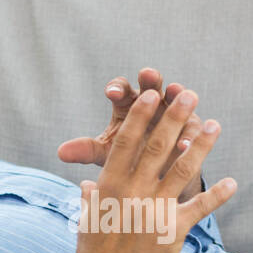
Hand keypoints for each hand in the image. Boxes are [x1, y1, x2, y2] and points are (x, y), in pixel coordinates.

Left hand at [58, 67, 207, 203]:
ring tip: (177, 92)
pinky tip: (185, 141)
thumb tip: (60, 153)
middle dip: (149, 78)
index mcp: (127, 105)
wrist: (152, 177)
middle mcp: (152, 102)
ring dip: (177, 94)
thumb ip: (87, 151)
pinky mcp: (191, 128)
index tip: (111, 93)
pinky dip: (189, 132)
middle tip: (148, 75)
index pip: (120, 89)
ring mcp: (174, 113)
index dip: (116, 88)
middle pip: (150, 84)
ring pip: (176, 98)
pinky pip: (192, 127)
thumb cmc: (126, 159)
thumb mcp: (107, 155)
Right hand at [65, 87, 235, 252]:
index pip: (126, 144)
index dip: (139, 117)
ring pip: (181, 170)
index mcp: (109, 187)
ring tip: (214, 124)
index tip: (150, 96)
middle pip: (156, 148)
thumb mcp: (88, 222)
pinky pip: (199, 209)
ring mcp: (153, 211)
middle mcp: (132, 194)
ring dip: (200, 146)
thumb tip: (89, 182)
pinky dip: (218, 196)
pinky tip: (233, 183)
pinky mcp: (172, 232)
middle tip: (189, 95)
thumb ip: (91, 198)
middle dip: (173, 119)